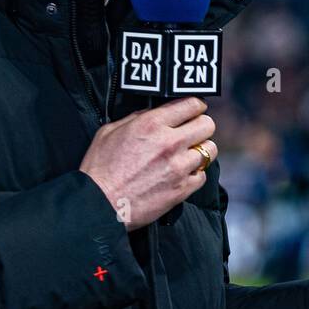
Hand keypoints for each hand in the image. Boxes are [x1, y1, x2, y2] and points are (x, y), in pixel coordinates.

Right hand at [79, 96, 216, 231]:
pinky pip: (203, 175)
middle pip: (208, 124)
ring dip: (200, 151)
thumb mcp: (110, 131)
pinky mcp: (183, 188)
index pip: (192, 104)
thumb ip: (137, 118)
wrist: (98, 204)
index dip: (195, 106)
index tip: (194, 110)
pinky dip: (195, 174)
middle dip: (201, 126)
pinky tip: (181, 174)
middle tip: (192, 132)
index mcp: (151, 124)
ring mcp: (179, 166)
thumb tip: (155, 112)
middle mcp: (170, 142)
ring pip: (210, 149)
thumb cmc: (100, 169)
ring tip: (187, 155)